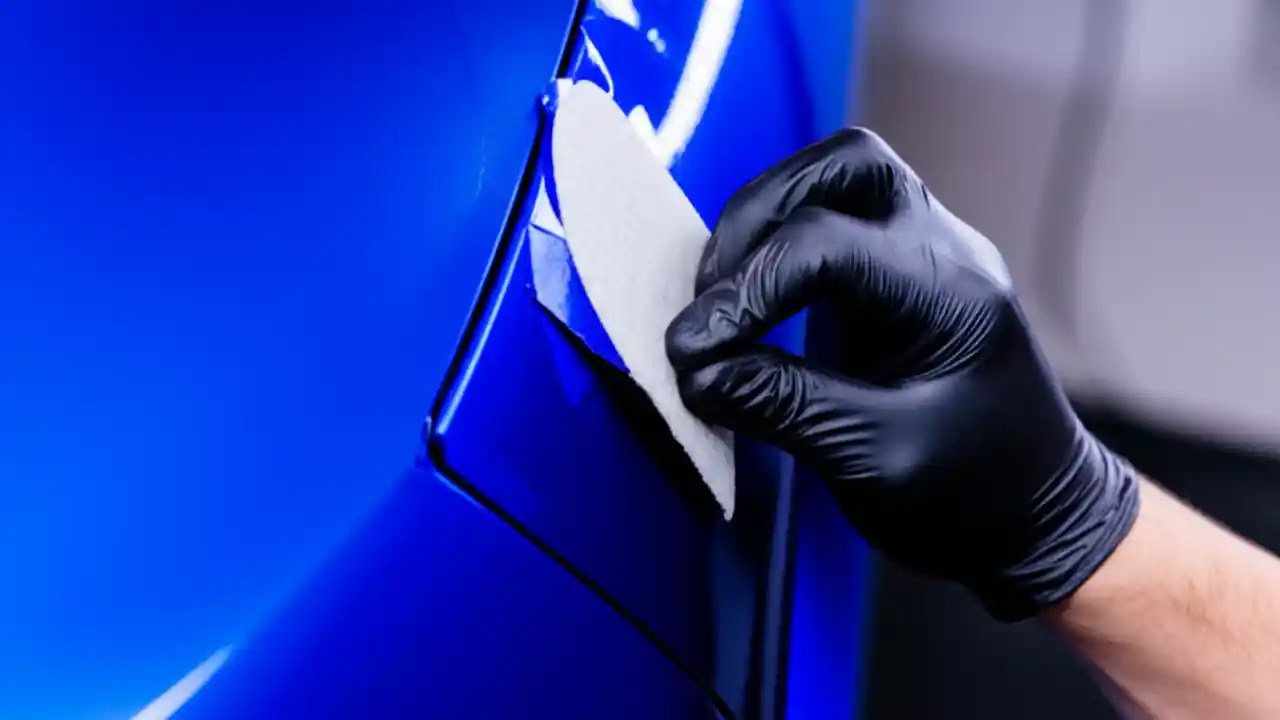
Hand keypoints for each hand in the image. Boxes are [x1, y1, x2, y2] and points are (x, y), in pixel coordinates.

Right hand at [666, 129, 1138, 619]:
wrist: (1039, 519)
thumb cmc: (974, 496)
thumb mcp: (872, 460)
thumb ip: (781, 405)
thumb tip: (697, 373)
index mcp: (948, 295)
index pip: (826, 246)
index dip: (746, 290)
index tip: (690, 350)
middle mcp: (946, 252)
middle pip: (849, 165)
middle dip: (759, 213)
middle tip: (708, 291)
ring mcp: (929, 255)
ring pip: (844, 179)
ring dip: (770, 218)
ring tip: (722, 290)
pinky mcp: (904, 275)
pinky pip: (841, 220)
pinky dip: (784, 244)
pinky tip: (754, 297)